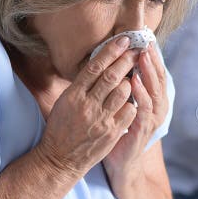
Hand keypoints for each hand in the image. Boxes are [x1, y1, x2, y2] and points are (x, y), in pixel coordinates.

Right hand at [36, 36, 138, 177]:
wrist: (60, 159)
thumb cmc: (62, 127)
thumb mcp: (65, 102)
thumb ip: (82, 85)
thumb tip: (100, 65)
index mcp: (73, 95)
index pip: (94, 67)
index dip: (111, 51)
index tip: (124, 40)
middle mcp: (87, 105)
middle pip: (111, 76)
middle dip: (127, 60)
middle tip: (138, 50)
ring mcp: (100, 119)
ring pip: (123, 92)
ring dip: (131, 81)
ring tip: (134, 77)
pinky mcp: (111, 132)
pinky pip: (129, 111)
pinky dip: (133, 102)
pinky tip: (133, 100)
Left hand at [103, 43, 168, 184]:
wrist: (121, 162)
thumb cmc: (120, 130)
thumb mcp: (124, 105)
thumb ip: (126, 87)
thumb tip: (121, 63)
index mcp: (153, 101)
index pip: (155, 75)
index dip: (152, 58)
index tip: (145, 40)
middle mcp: (156, 109)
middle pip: (158, 80)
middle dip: (152, 61)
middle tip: (145, 44)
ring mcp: (151, 120)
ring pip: (153, 93)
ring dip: (148, 74)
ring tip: (142, 57)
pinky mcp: (143, 131)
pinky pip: (143, 110)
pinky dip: (140, 95)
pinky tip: (134, 83)